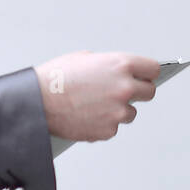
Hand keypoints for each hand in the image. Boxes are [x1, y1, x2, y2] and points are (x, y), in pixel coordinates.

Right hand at [33, 51, 159, 140]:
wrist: (36, 102)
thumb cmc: (56, 78)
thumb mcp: (85, 58)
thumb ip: (108, 65)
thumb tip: (119, 72)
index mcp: (121, 64)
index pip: (153, 69)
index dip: (147, 73)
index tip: (144, 77)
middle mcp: (125, 87)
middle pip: (149, 92)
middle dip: (138, 92)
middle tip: (123, 93)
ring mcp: (118, 111)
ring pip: (131, 113)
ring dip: (119, 110)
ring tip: (95, 105)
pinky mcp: (108, 130)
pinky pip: (113, 127)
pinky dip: (103, 123)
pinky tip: (87, 116)